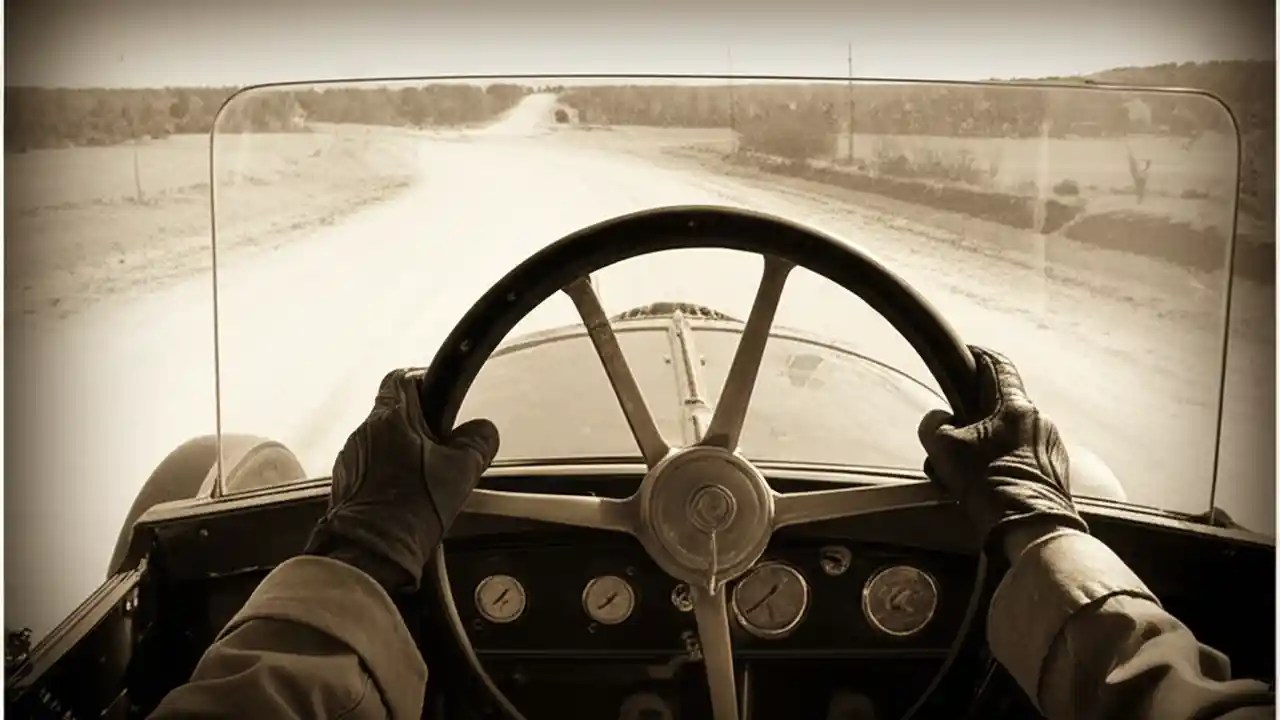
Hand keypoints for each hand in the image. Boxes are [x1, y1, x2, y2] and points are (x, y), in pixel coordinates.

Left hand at [304, 368, 498, 593]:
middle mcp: (365, 432)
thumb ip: (478, 441)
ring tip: (425, 478)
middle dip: (420, 426)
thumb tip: (483, 430)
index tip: (440, 400)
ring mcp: (351, 457)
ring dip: (403, 452)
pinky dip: (388, 474)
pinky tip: (405, 496)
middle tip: (442, 448)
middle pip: (394, 412)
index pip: (402, 377)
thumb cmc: (411, 509)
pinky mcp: (345, 481)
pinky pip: (370, 466)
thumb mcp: (462, 471)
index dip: (424, 383)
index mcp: (392, 418)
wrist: (370, 550)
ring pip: (382, 440)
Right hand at [917, 346, 1086, 559]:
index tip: (966, 355)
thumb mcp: (944, 449)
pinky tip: (992, 485)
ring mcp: (1052, 446)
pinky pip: (1026, 456)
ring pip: (1012, 433)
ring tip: (971, 471)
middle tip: (956, 435)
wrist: (1031, 528)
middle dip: (976, 416)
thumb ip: (934, 424)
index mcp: (1014, 406)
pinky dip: (1007, 462)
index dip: (979, 356)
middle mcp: (1039, 419)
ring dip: (991, 443)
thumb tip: (940, 419)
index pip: (998, 365)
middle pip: (1001, 405)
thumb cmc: (988, 483)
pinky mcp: (1057, 471)